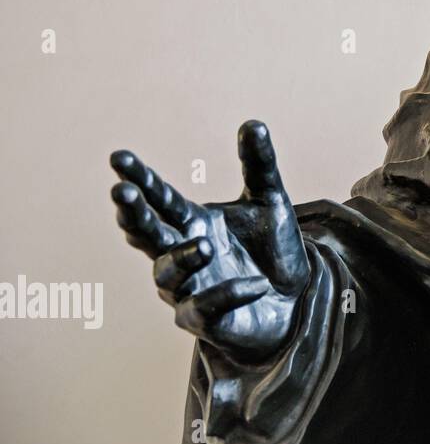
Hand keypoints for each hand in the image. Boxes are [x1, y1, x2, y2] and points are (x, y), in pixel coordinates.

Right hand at [109, 120, 308, 363]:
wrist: (296, 299)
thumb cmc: (272, 251)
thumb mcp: (272, 202)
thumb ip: (259, 165)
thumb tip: (254, 122)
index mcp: (192, 221)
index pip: (159, 198)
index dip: (140, 179)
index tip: (119, 158)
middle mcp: (182, 252)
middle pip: (148, 233)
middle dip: (135, 214)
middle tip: (122, 192)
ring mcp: (189, 288)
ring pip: (168, 273)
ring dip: (182, 257)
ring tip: (206, 244)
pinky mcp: (205, 321)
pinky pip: (205, 308)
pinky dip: (227, 294)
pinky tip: (254, 284)